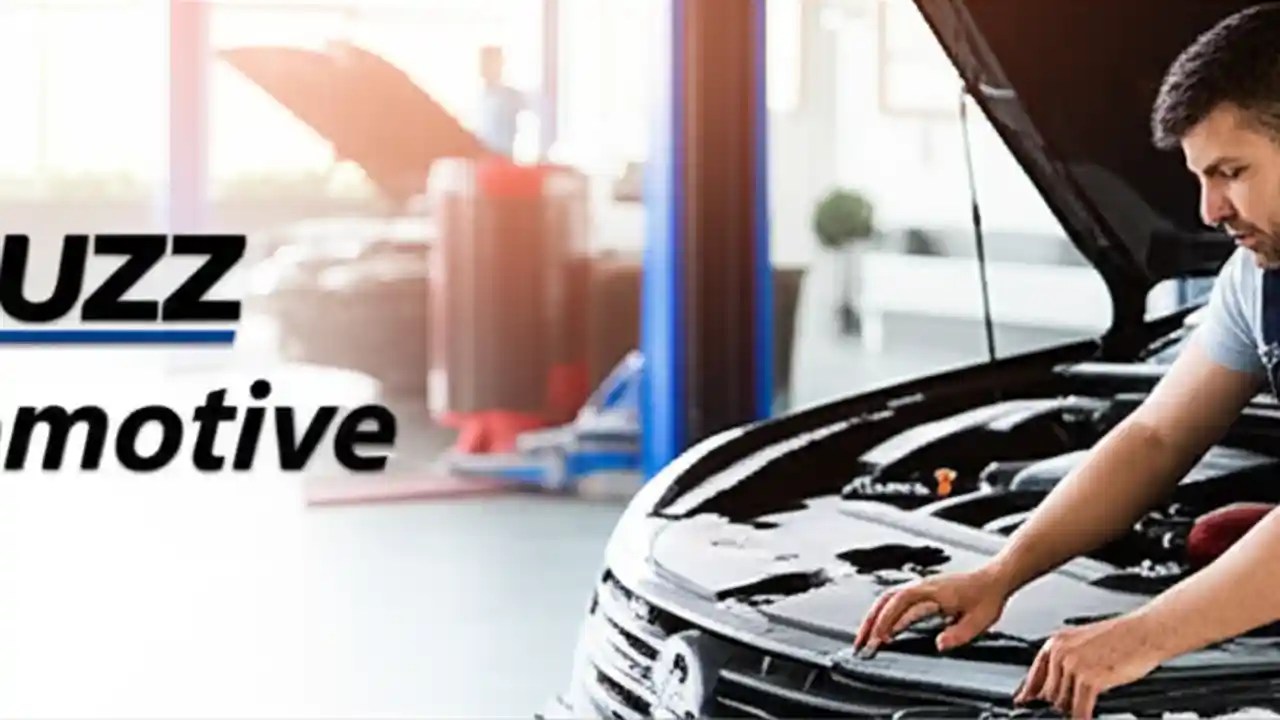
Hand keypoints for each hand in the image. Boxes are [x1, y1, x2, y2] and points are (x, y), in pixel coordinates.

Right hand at [854, 564, 1012, 654]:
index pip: (899, 603)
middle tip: (859, 643)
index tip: (877, 638)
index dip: (886, 620)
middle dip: (869, 622)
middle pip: (885, 600)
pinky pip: (896, 601)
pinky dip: (884, 614)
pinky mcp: (923, 592)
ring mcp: (921, 588)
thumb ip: (959, 634)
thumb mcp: (979, 620)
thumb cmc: (987, 596)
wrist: (995, 578)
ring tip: (865, 638)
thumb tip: (939, 644)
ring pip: (887, 600)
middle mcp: (922, 587)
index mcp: (932, 591)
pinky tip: (883, 629)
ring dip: (873, 618)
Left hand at [1015, 613, 1164, 718]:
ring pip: (1061, 704)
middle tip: (1065, 710)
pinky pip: (1079, 710)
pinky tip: (1086, 718)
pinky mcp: (1090, 680)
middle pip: (1047, 694)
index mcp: (1055, 643)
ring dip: (1070, 711)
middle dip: (1056, 706)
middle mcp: (1060, 654)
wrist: (1145, 632)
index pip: (1032, 677)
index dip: (1029, 695)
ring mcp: (1073, 667)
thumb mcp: (1082, 643)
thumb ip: (1064, 661)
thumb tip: (1053, 684)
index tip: (1026, 705)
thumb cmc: (1121, 637)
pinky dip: (1081, 718)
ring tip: (1079, 711)